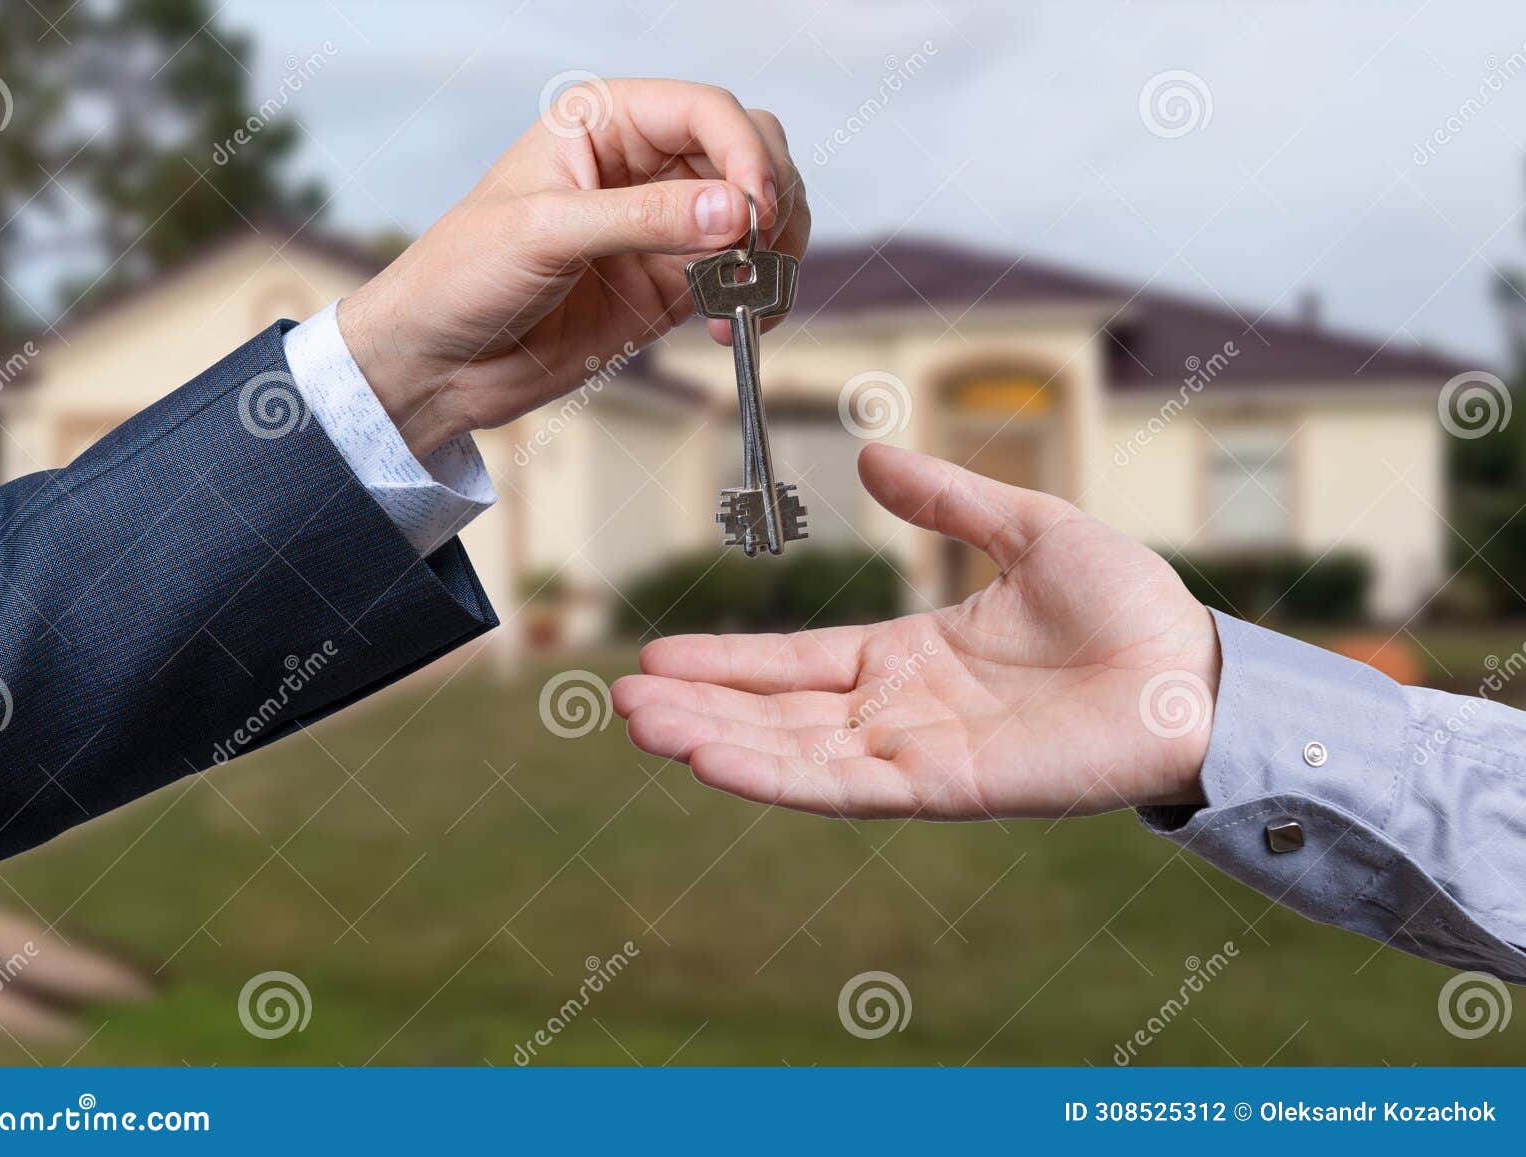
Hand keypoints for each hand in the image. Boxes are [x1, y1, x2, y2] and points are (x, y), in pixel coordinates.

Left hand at [337, 78, 808, 457]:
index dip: (745, 154)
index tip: (755, 211)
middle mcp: (641, 167)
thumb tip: (735, 212)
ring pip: (756, 215)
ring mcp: (660, 228)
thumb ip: (643, 220)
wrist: (436, 363)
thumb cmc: (460, 277)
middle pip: (748, 152)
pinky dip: (754, 299)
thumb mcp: (544, 234)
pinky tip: (731, 325)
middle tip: (760, 254)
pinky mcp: (669, 286)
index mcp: (602, 123)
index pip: (706, 111)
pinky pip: (738, 279)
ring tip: (749, 296)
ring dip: (773, 253)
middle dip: (770, 198)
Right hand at [612, 444, 1221, 819]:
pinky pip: (842, 785)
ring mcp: (917, 753)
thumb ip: (947, 499)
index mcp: (912, 655)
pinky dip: (773, 775)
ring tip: (642, 723)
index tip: (660, 650)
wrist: (1198, 672)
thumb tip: (873, 456)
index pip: (797, 663)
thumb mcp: (1025, 527)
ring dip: (716, 739)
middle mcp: (901, 711)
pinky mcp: (944, 787)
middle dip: (700, 707)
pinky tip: (710, 758)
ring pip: (794, 752)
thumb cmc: (1129, 606)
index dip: (729, 660)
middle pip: (778, 714)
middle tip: (623, 699)